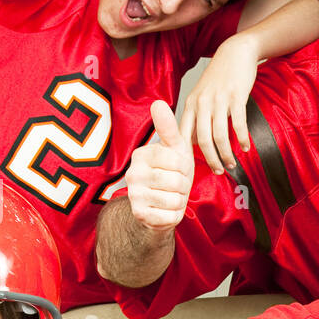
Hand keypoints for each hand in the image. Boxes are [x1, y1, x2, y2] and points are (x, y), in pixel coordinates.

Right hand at [125, 101, 194, 233]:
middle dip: (183, 186)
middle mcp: (133, 173)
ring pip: (175, 199)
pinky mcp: (139, 214)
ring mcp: (134, 195)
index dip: (184, 168)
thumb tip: (158, 103)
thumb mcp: (174, 149)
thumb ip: (168, 128)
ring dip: (179, 201)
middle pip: (177, 181)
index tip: (177, 169)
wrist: (157, 206)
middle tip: (175, 186)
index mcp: (142, 154)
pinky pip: (170, 216)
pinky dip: (174, 215)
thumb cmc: (169, 174)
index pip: (177, 161)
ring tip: (170, 197)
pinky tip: (165, 210)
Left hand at [181, 35, 258, 174]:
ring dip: (227, 153)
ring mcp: (219, 100)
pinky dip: (242, 138)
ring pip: (220, 135)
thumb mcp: (202, 96)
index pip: (184, 134)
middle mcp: (202, 103)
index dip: (187, 154)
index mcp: (191, 104)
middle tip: (219, 172)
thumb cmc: (219, 78)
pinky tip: (245, 147)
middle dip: (211, 159)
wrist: (235, 53)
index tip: (193, 169)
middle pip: (203, 139)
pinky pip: (238, 123)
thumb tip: (194, 143)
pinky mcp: (236, 96)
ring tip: (232, 164)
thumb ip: (197, 118)